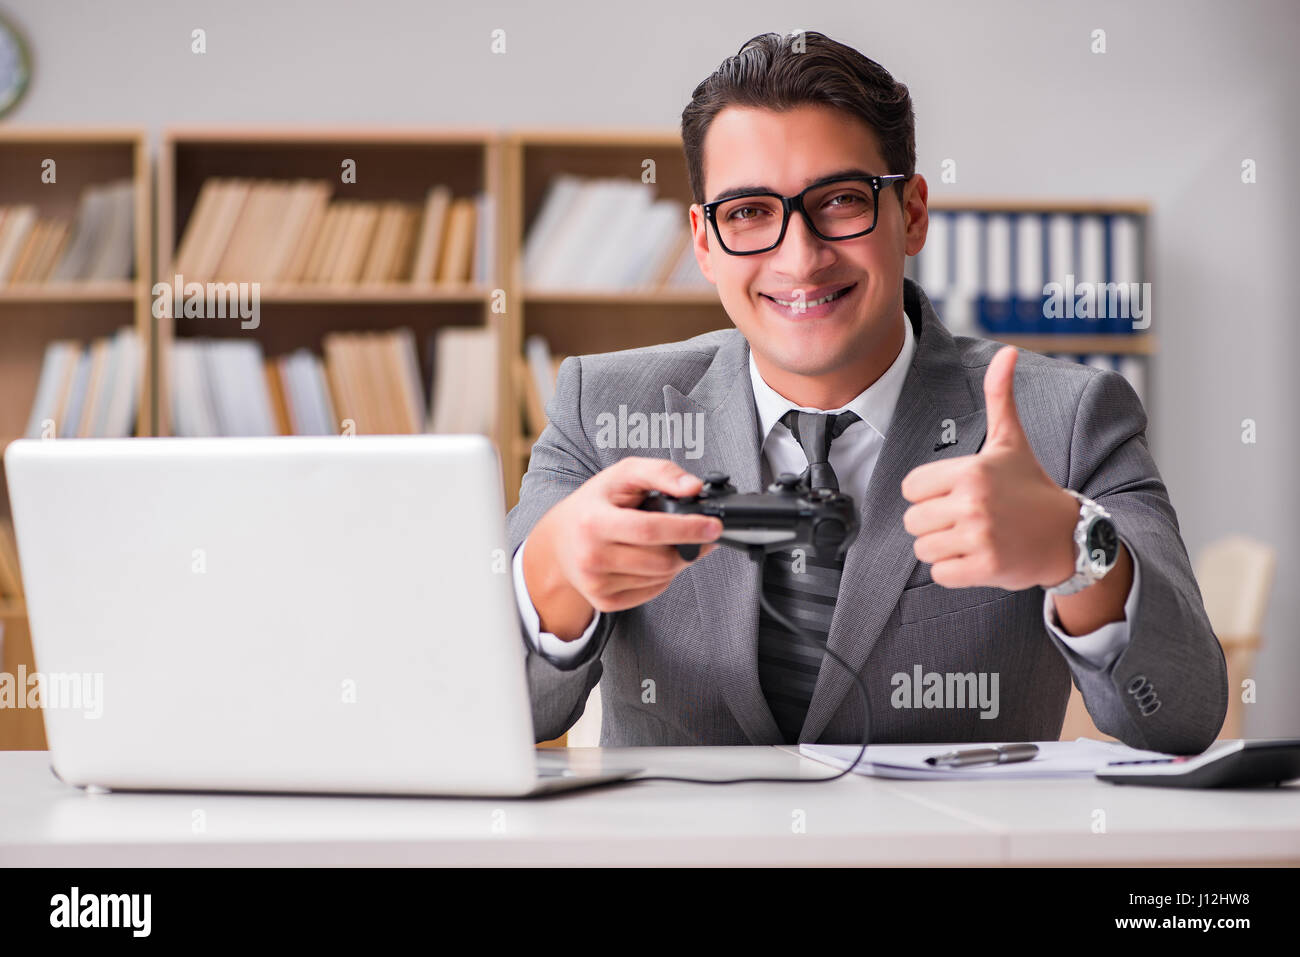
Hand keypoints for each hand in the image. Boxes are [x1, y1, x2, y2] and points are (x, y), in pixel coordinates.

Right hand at [523, 457, 722, 638]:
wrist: (560, 541)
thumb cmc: (595, 504)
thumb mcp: (622, 475)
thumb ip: (660, 472)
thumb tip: (693, 487)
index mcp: (593, 522)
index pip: (649, 530)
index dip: (686, 528)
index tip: (714, 526)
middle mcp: (591, 557)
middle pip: (661, 560)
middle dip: (690, 546)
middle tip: (703, 533)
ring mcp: (596, 584)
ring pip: (662, 577)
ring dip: (679, 560)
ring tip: (672, 541)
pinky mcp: (604, 602)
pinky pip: (653, 591)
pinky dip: (664, 575)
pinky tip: (653, 557)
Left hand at [900, 346, 1078, 590]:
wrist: (1069, 535)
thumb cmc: (1031, 486)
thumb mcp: (1011, 441)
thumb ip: (1000, 396)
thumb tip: (1008, 351)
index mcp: (971, 471)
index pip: (911, 487)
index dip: (928, 492)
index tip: (955, 493)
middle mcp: (973, 503)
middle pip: (912, 520)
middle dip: (933, 523)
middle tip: (965, 519)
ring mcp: (980, 537)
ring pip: (923, 549)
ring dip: (941, 549)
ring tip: (972, 538)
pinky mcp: (985, 567)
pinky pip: (940, 574)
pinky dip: (953, 571)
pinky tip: (977, 557)